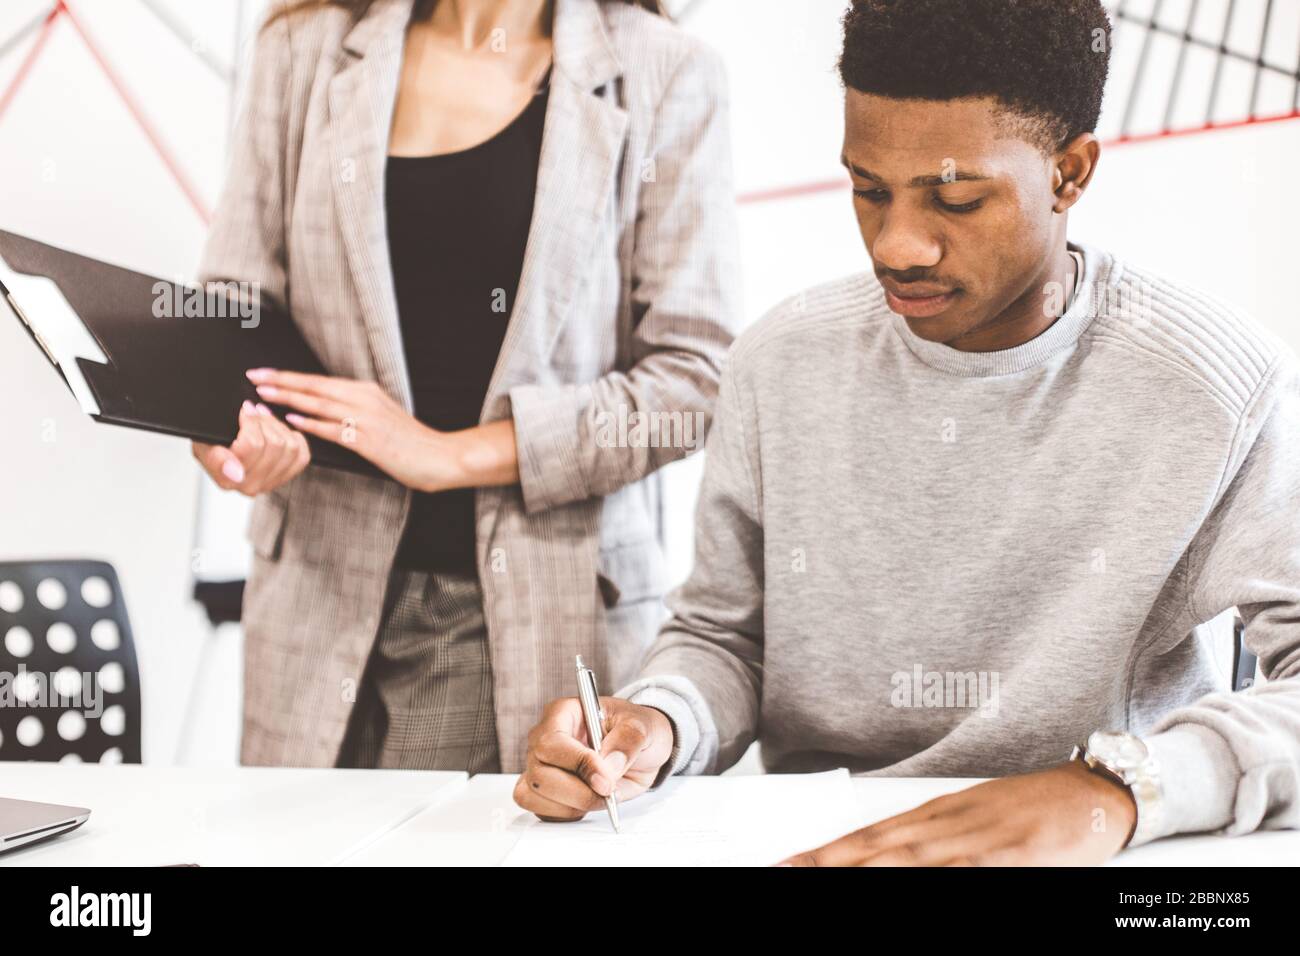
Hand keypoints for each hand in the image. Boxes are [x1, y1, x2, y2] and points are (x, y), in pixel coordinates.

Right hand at [193, 400, 309, 495]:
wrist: (217, 447)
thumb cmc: (210, 442)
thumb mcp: (203, 444)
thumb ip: (217, 459)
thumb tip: (236, 473)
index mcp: (228, 480)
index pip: (252, 445)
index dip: (250, 421)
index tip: (244, 409)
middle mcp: (250, 487)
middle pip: (275, 444)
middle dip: (264, 421)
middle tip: (253, 411)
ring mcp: (270, 483)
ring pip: (290, 447)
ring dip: (278, 427)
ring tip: (263, 418)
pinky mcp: (286, 476)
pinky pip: (302, 455)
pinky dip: (293, 437)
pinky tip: (278, 431)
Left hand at [246, 368, 454, 490]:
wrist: (439, 456)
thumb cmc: (410, 441)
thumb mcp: (383, 416)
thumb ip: (356, 409)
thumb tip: (326, 408)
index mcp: (367, 391)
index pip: (320, 380)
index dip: (291, 375)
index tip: (267, 371)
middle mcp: (364, 399)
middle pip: (314, 386)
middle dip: (282, 380)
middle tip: (255, 375)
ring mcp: (366, 419)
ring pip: (319, 404)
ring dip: (289, 398)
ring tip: (264, 394)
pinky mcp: (367, 440)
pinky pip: (332, 430)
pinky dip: (310, 424)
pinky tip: (291, 421)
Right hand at [513, 696, 674, 821]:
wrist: (642, 750)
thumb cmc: (635, 729)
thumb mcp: (642, 726)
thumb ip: (628, 741)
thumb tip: (610, 766)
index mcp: (563, 713)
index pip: (552, 742)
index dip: (578, 763)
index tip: (606, 778)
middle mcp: (544, 739)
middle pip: (539, 774)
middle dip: (578, 791)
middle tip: (608, 791)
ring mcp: (540, 766)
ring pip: (535, 795)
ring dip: (572, 804)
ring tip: (600, 795)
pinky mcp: (544, 791)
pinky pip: (542, 811)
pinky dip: (567, 814)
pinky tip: (588, 802)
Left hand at [781, 760, 1136, 866]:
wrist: (1093, 791)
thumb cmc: (1030, 812)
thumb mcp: (971, 824)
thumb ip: (930, 845)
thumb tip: (884, 858)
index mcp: (934, 817)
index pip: (866, 839)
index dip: (823, 855)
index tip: (786, 865)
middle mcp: (946, 825)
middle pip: (875, 850)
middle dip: (828, 864)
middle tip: (785, 872)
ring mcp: (977, 839)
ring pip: (909, 860)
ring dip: (866, 869)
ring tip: (824, 877)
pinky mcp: (1012, 854)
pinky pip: (967, 871)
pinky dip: (939, 876)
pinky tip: (914, 880)